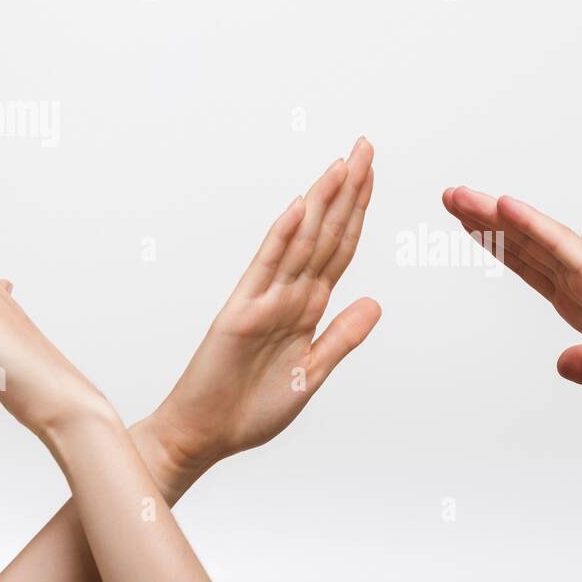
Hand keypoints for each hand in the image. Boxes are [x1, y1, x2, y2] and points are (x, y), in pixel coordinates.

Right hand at [142, 138, 379, 479]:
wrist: (205, 435)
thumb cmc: (250, 408)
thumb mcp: (312, 373)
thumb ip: (342, 336)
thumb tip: (376, 303)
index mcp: (307, 308)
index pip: (339, 248)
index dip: (357, 212)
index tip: (372, 175)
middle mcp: (288, 294)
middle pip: (325, 233)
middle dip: (348, 190)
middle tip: (365, 145)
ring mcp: (264, 299)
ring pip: (300, 240)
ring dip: (322, 201)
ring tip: (342, 163)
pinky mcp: (241, 312)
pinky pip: (267, 267)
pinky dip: (284, 235)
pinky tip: (301, 205)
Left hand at [443, 186, 581, 422]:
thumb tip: (564, 362)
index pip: (534, 268)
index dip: (502, 247)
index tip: (473, 229)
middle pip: (528, 246)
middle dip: (488, 223)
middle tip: (454, 199)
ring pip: (538, 239)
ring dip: (498, 216)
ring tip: (462, 196)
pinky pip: (561, 248)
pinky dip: (532, 225)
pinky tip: (504, 208)